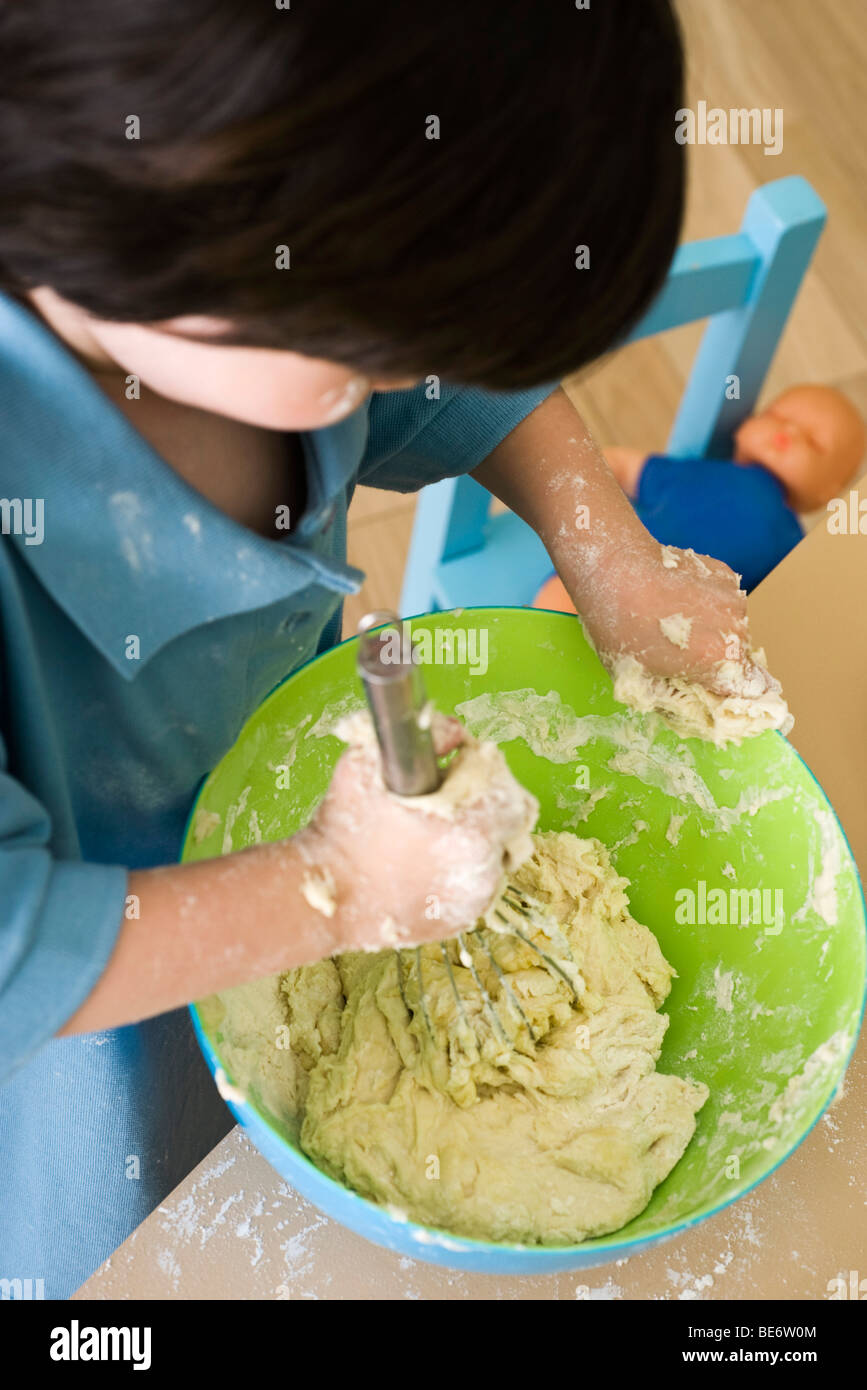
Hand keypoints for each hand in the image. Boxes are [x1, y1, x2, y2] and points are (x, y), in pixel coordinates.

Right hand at [306, 713, 537, 950]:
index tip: (454, 767)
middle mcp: (484, 864)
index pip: (504, 782)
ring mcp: (477, 896)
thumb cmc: (344, 826)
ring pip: (504, 853)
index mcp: (472, 824)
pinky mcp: (465, 918)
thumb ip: (425, 734)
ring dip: (483, 836)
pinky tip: (433, 860)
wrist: (326, 895)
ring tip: (443, 830)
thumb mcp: (370, 760)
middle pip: (516, 819)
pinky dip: (467, 868)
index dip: (480, 767)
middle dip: (491, 800)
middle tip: (454, 797)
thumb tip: (457, 733)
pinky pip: (484, 883)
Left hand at [572, 540, 772, 696]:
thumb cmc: (620, 629)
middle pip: (741, 661)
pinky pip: (725, 603)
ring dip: (714, 635)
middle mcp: (737, 630)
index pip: (755, 694)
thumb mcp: (638, 683)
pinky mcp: (726, 574)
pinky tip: (678, 601)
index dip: (742, 700)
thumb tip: (694, 713)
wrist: (615, 567)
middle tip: (683, 660)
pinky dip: (709, 607)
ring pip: (733, 630)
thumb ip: (674, 702)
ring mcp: (734, 598)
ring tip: (675, 626)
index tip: (726, 700)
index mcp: (720, 662)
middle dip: (719, 667)